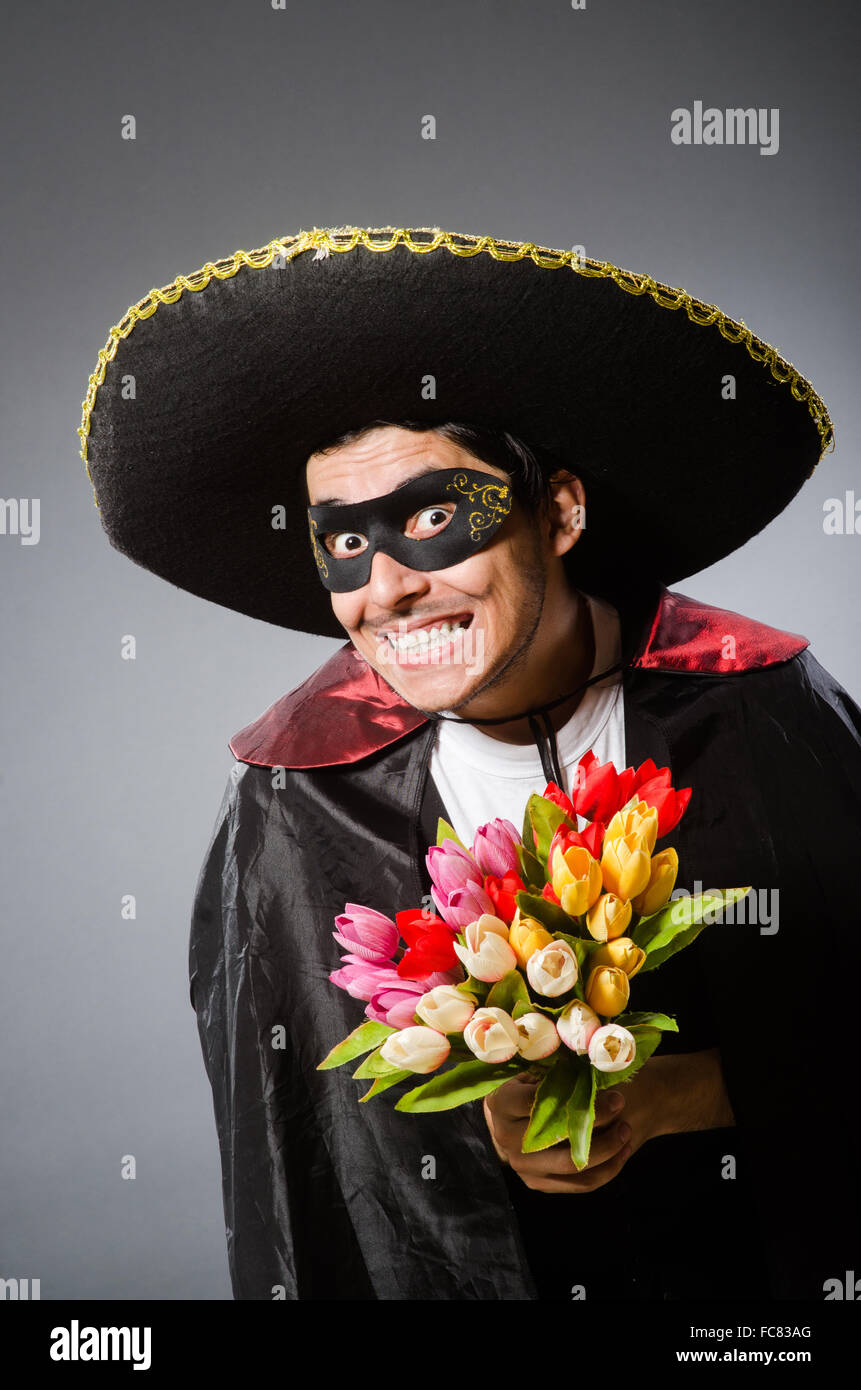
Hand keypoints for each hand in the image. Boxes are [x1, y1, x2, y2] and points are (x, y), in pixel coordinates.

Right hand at [483, 1071, 633, 1192]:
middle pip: (558, 1137)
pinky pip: (580, 1185)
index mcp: (502, 1104)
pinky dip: (607, 1169)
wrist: (507, 1118)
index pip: (538, 1101)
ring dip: (607, 1150)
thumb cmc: (527, 1085)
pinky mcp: (538, 1183)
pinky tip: (623, 1151)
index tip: (607, 1090)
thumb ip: (557, 1071)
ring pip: (573, 1166)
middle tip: (621, 1104)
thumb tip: (596, 1063)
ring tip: (626, 1130)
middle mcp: (507, 1138)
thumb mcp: (534, 1070)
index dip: (577, 1096)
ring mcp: (522, 1166)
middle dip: (597, 1121)